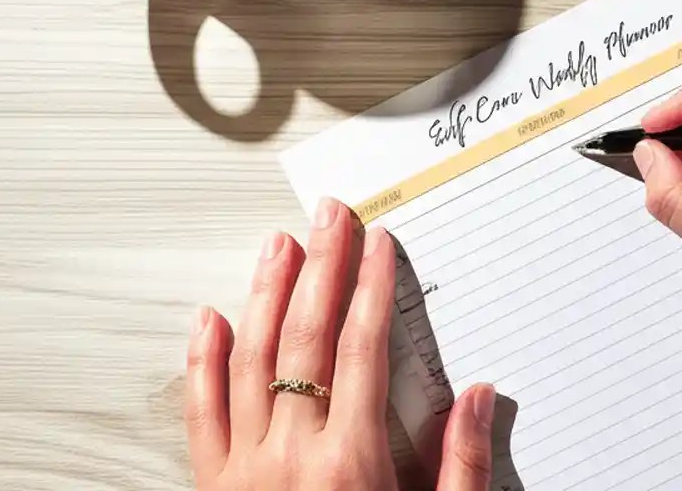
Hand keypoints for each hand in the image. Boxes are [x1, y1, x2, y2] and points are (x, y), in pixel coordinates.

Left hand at [184, 198, 495, 489]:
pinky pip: (200, 410)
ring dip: (267, 293)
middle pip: (307, 338)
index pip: (362, 351)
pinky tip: (210, 316)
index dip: (371, 289)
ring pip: (251, 357)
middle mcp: (289, 455)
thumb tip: (481, 396)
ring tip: (280, 244)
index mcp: (349, 463)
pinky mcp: (211, 484)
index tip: (379, 247)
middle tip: (332, 217)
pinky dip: (203, 359)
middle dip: (323, 268)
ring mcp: (242, 468)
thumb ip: (460, 465)